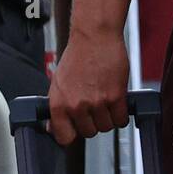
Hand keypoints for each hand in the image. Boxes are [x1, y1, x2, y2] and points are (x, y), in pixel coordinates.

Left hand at [48, 23, 129, 144]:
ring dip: (108, 118)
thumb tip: (51, 128)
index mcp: (59, 103)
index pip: (64, 137)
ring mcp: (97, 102)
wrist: (95, 35)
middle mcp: (76, 105)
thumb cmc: (78, 55)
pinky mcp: (116, 96)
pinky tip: (117, 103)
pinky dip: (121, 114)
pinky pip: (121, 119)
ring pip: (106, 127)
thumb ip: (57, 107)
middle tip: (94, 107)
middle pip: (89, 133)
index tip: (76, 128)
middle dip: (92, 122)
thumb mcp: (58, 82)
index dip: (72, 134)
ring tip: (105, 101)